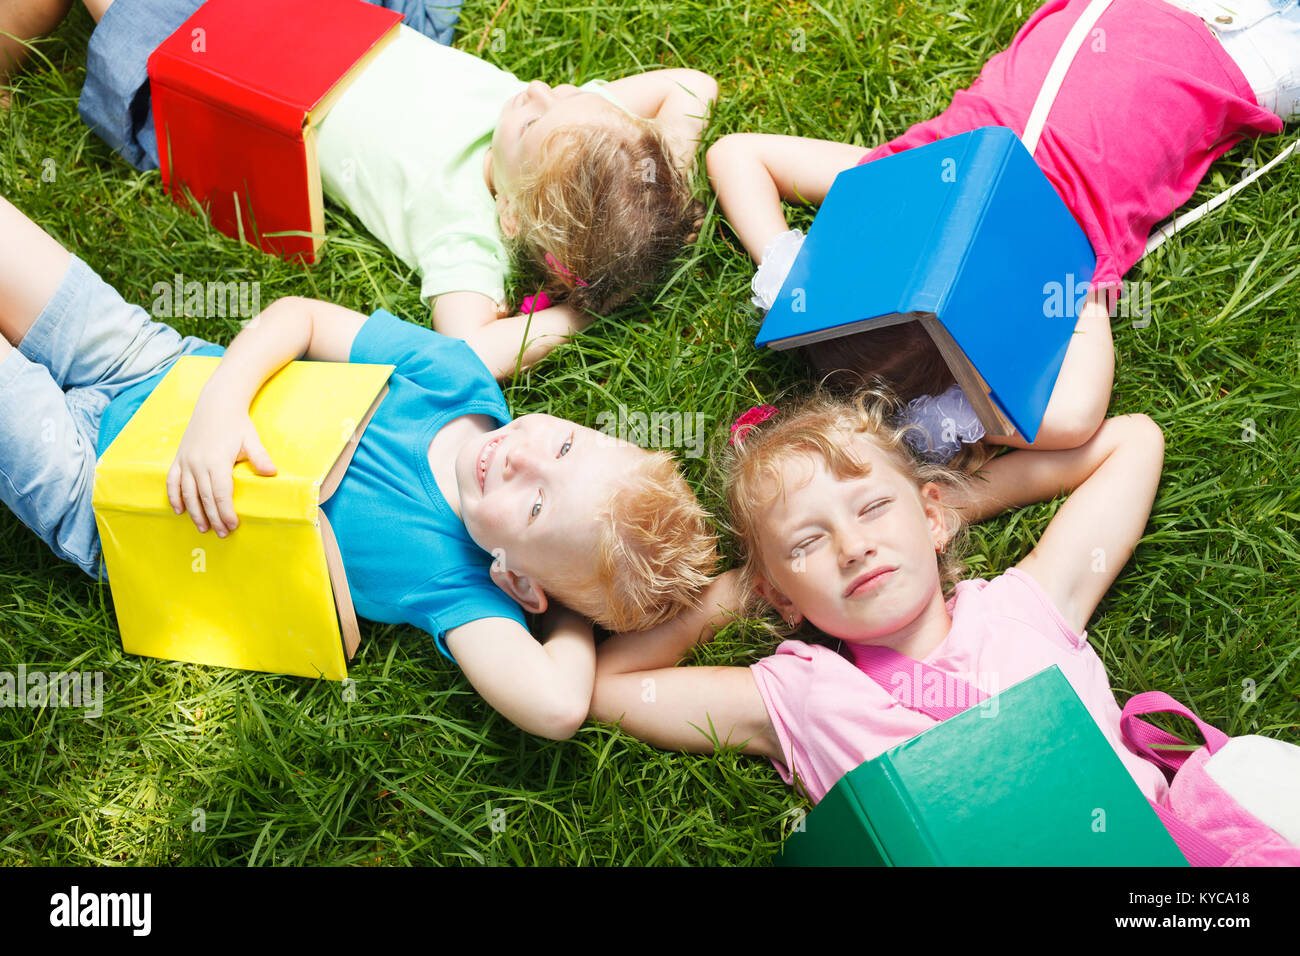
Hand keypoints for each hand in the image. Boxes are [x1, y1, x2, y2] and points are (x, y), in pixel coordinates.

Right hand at [166, 394, 276, 536]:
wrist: (216, 405)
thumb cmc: (236, 424)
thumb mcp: (251, 439)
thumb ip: (260, 457)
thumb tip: (273, 473)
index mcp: (217, 461)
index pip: (220, 494)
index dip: (226, 512)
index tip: (233, 526)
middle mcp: (198, 463)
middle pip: (205, 498)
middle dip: (214, 518)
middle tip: (222, 534)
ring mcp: (186, 461)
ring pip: (188, 493)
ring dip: (195, 513)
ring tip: (204, 528)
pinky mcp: (178, 459)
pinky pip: (172, 482)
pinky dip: (174, 497)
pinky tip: (179, 510)